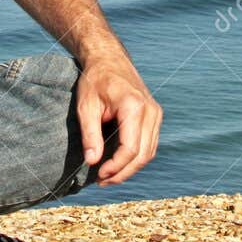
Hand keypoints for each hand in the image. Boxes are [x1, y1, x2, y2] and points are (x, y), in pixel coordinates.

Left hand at [75, 51, 161, 185]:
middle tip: (102, 182)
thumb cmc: (95, 80)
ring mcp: (156, 113)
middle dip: (123, 173)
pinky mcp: (155, 116)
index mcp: (133, 106)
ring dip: (130, 168)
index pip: (130, 148)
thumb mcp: (86, 106)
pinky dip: (136, 157)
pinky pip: (150, 144)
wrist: (109, 59)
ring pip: (149, 152)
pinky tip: (119, 163)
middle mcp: (150, 111)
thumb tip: (92, 162)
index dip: (115, 168)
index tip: (99, 176)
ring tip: (109, 176)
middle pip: (143, 154)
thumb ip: (90, 134)